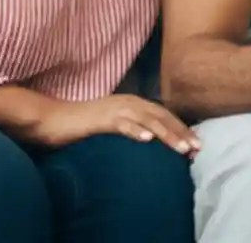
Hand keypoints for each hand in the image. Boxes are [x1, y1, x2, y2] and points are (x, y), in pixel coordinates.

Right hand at [33, 94, 199, 155]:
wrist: (52, 120)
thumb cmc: (83, 127)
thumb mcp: (114, 126)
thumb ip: (133, 129)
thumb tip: (153, 142)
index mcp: (133, 104)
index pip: (164, 116)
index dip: (182, 129)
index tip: (198, 145)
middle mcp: (128, 102)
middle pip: (162, 117)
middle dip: (182, 133)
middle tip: (197, 148)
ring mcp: (115, 109)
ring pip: (147, 120)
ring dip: (167, 134)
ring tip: (182, 148)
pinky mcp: (100, 119)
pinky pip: (121, 124)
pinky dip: (135, 130)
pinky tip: (147, 139)